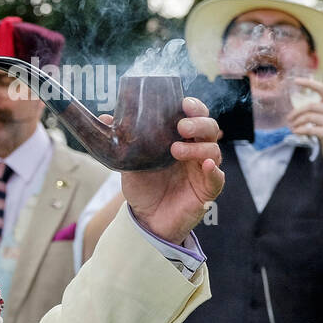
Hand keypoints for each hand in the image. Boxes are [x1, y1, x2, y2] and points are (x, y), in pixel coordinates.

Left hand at [113, 97, 224, 246]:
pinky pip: (218, 177)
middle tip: (181, 127)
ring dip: (198, 147)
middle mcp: (195, 150)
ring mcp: (203, 169)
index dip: (195, 107)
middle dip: (198, 123)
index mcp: (181, 138)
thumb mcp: (129, 161)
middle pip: (210, 128)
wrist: (145, 219)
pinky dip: (214, 169)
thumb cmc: (143, 187)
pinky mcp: (207, 189)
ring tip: (175, 151)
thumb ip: (121, 140)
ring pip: (214, 149)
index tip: (184, 103)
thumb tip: (104, 117)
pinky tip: (206, 165)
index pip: (196, 115)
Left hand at [288, 77, 322, 176]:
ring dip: (296, 122)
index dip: (308, 83)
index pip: (322, 88)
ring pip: (308, 117)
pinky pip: (309, 129)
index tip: (296, 81)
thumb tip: (298, 106)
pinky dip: (299, 130)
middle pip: (310, 106)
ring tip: (292, 127)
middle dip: (296, 112)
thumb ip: (319, 110)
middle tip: (288, 119)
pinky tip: (296, 132)